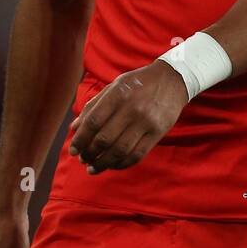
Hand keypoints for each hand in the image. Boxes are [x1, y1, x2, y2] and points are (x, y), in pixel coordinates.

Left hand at [68, 59, 188, 173]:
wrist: (173, 79)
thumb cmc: (138, 83)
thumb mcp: (114, 86)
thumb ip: (93, 106)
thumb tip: (74, 129)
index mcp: (118, 95)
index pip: (93, 122)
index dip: (80, 139)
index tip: (73, 150)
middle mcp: (132, 109)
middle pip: (104, 139)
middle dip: (89, 154)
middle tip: (83, 159)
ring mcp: (146, 122)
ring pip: (120, 151)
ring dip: (103, 163)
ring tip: (93, 167)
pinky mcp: (158, 132)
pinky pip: (137, 155)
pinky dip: (121, 164)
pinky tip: (112, 165)